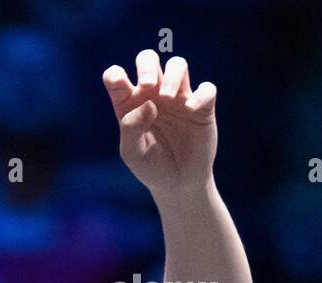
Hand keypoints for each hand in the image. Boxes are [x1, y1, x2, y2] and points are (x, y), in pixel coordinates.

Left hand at [103, 50, 216, 195]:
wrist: (178, 183)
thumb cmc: (150, 167)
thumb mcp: (132, 154)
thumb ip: (131, 128)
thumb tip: (147, 104)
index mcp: (129, 104)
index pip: (116, 78)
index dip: (115, 75)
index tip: (119, 82)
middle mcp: (153, 95)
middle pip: (148, 59)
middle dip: (147, 65)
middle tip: (147, 86)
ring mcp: (178, 98)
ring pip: (178, 64)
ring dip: (172, 75)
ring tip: (167, 97)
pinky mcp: (202, 107)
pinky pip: (207, 88)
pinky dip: (201, 93)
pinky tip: (192, 108)